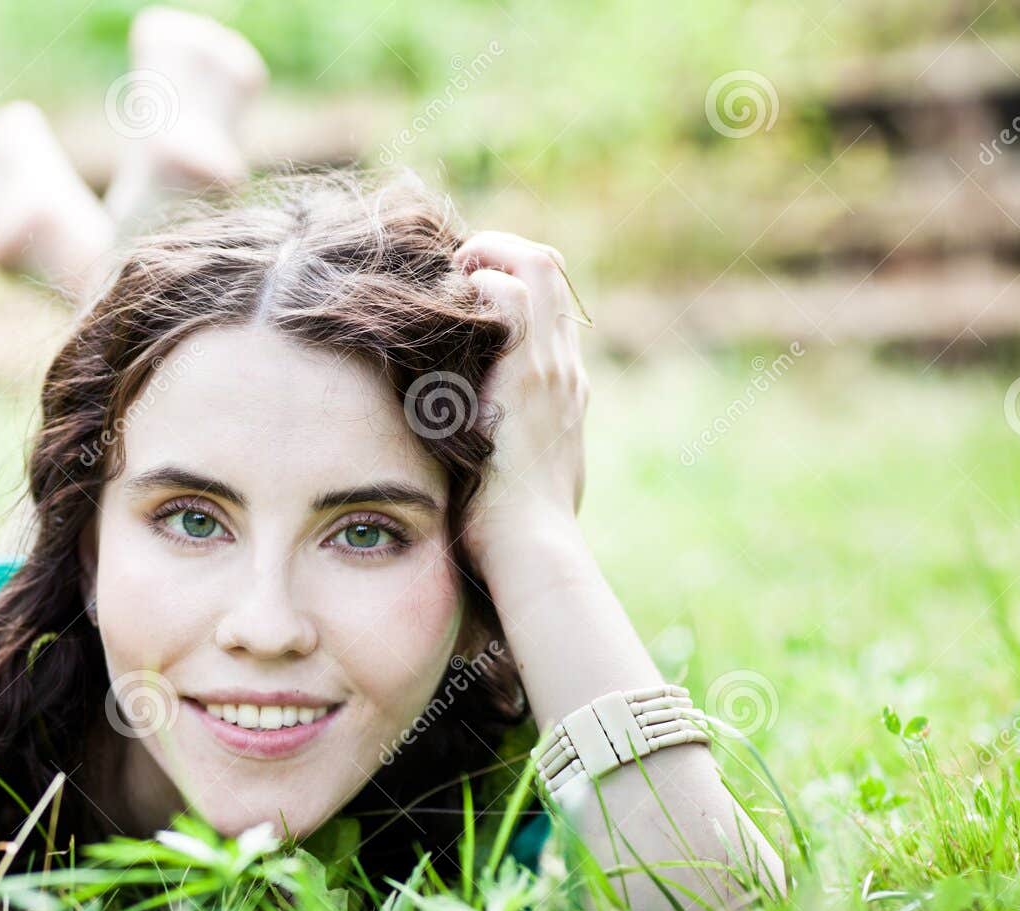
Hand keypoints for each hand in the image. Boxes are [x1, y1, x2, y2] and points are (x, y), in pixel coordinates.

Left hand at [452, 231, 590, 563]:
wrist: (532, 550)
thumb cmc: (512, 532)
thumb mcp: (509, 483)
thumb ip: (497, 456)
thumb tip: (463, 458)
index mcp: (563, 394)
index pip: (551, 311)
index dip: (511, 283)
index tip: (467, 289)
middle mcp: (565, 372)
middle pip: (552, 273)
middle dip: (502, 251)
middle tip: (457, 265)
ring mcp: (552, 369)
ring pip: (540, 267)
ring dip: (491, 251)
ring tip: (453, 267)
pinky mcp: (529, 376)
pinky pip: (514, 295)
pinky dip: (483, 279)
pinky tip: (453, 297)